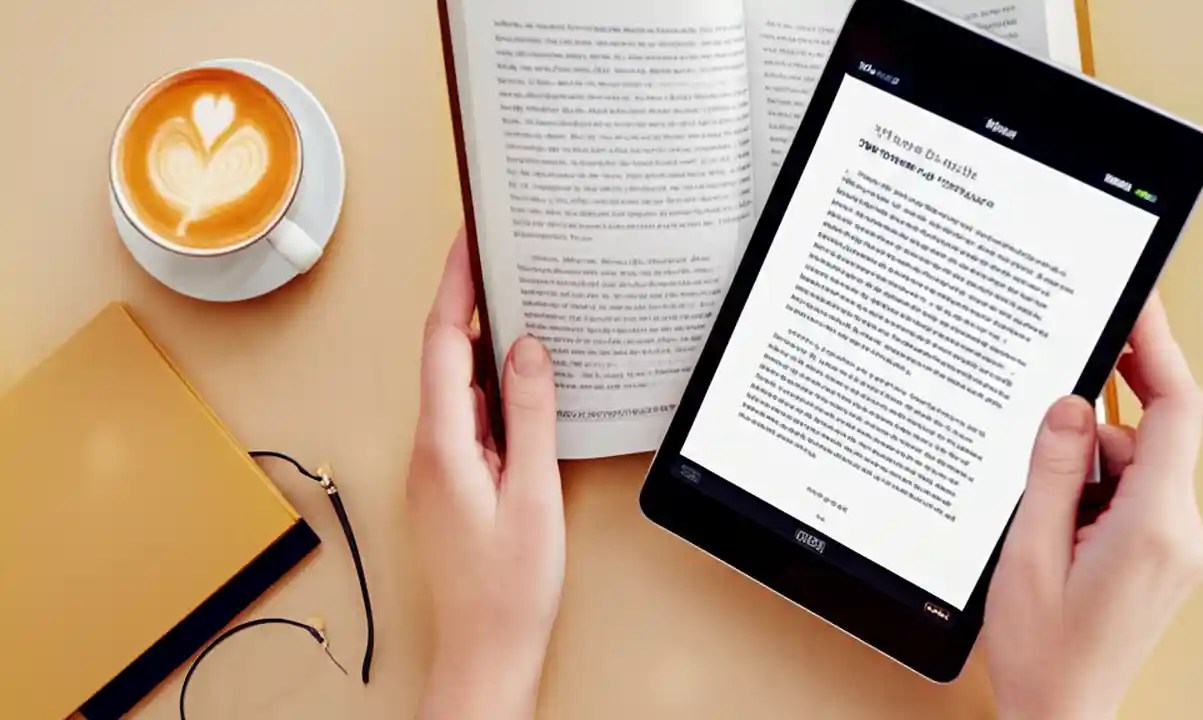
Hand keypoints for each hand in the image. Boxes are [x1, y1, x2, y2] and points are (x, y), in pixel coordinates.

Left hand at [408, 231, 564, 719]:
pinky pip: (473, 419)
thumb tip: (528, 351)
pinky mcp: (455, 481)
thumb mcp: (533, 493)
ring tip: (525, 311)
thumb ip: (531, 416)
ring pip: (461, 389)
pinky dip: (496, 392)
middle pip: (447, 359)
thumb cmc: (508, 587)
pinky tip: (526, 386)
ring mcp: (440, 466)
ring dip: (488, 350)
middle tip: (505, 260)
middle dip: (472, 305)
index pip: (441, 345)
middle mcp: (431, 450)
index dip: (453, 287)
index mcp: (443, 446)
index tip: (468, 242)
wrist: (488, 650)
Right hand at [986, 295, 1202, 719]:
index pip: (1174, 411)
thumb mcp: (1029, 552)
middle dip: (1092, 426)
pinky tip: (1054, 523)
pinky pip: (1131, 493)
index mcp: (1154, 527)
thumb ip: (1053, 469)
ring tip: (1040, 520)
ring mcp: (1175, 544)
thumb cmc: (1044, 652)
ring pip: (1134, 465)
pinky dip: (1091, 490)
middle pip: (1148, 436)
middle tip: (1040, 434)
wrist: (1062, 713)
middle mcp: (1180, 532)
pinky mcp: (1161, 552)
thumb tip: (1071, 404)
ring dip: (1083, 469)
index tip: (1138, 304)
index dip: (1157, 348)